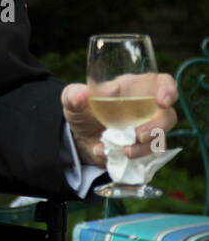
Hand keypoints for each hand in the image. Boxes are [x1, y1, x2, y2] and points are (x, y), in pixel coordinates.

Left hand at [63, 73, 177, 166]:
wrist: (78, 138)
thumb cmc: (82, 111)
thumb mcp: (71, 99)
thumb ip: (73, 95)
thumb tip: (81, 96)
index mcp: (133, 88)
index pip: (162, 82)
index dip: (168, 90)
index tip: (162, 102)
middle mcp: (146, 108)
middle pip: (168, 116)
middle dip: (157, 127)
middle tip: (138, 136)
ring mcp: (147, 129)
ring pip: (161, 139)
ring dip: (145, 147)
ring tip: (124, 151)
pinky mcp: (142, 148)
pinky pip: (148, 155)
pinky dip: (131, 157)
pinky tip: (106, 153)